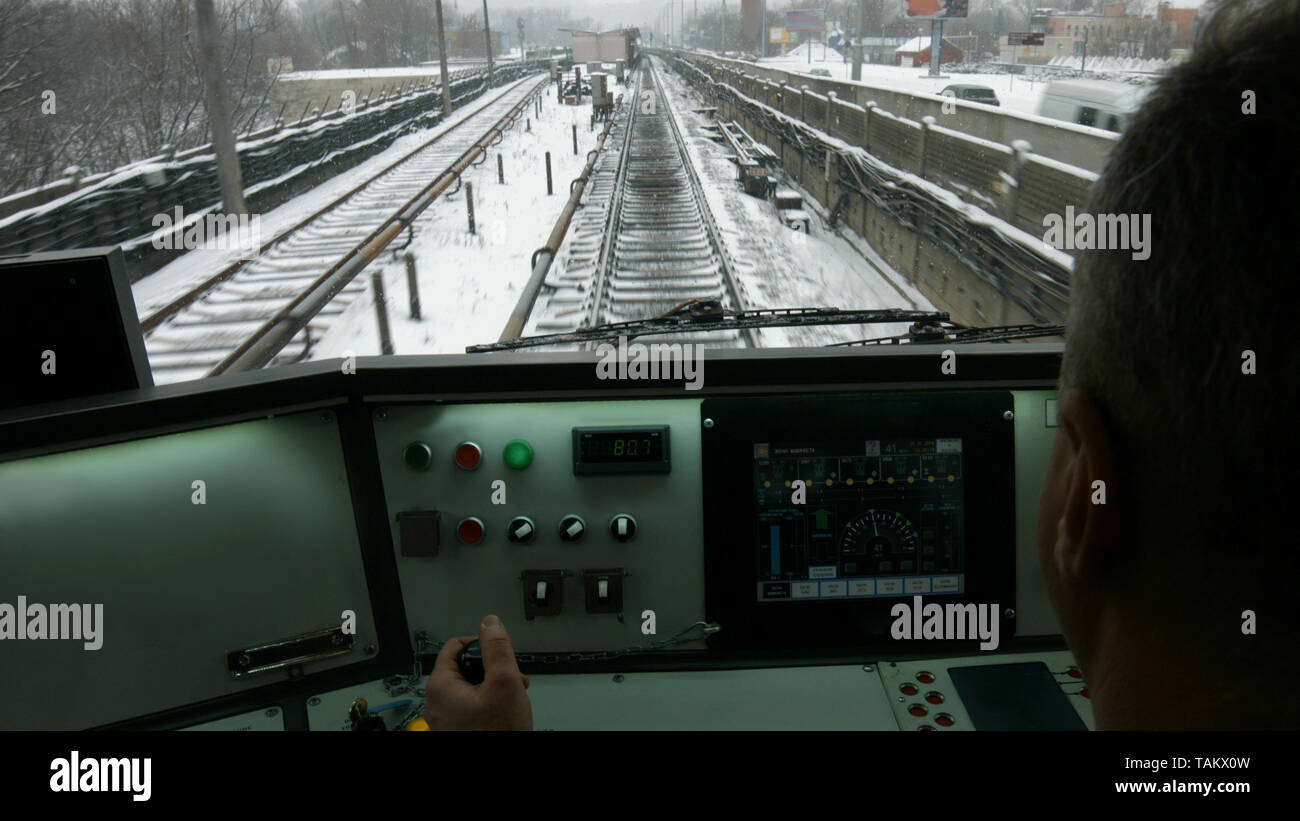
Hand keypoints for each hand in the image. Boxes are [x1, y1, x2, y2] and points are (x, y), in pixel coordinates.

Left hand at [425, 615, 532, 730]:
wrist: (495, 776)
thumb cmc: (497, 734)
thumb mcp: (505, 683)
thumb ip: (497, 649)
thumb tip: (490, 623)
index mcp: (441, 686)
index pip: (456, 645)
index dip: (481, 643)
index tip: (498, 650)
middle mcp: (438, 701)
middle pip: (465, 666)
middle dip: (493, 668)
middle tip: (511, 679)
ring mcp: (447, 718)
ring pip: (471, 686)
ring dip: (494, 686)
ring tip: (512, 698)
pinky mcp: (458, 728)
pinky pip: (472, 705)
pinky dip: (489, 703)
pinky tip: (505, 712)